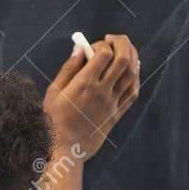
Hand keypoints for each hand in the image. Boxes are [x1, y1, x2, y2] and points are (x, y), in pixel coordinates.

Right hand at [44, 32, 139, 161]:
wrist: (63, 150)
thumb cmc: (52, 122)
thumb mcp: (53, 93)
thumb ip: (68, 69)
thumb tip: (79, 49)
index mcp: (84, 84)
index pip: (104, 54)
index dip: (100, 45)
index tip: (92, 47)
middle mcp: (102, 91)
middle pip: (123, 59)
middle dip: (122, 43)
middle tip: (114, 39)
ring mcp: (112, 103)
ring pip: (132, 74)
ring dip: (132, 57)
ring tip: (125, 50)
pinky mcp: (116, 115)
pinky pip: (132, 93)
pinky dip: (135, 78)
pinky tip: (132, 70)